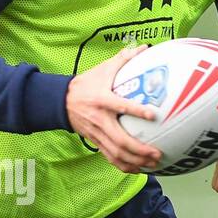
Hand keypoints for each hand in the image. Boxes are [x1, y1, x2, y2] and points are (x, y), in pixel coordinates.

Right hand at [65, 45, 161, 173]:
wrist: (61, 101)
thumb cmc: (86, 83)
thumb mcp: (103, 69)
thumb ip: (123, 59)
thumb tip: (143, 48)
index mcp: (102, 100)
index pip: (120, 106)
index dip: (136, 111)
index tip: (153, 115)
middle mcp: (100, 120)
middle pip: (120, 140)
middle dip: (139, 149)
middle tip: (157, 153)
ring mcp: (97, 133)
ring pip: (116, 153)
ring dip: (135, 161)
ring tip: (152, 163)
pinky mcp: (95, 141)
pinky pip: (110, 157)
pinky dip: (124, 166)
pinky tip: (138, 169)